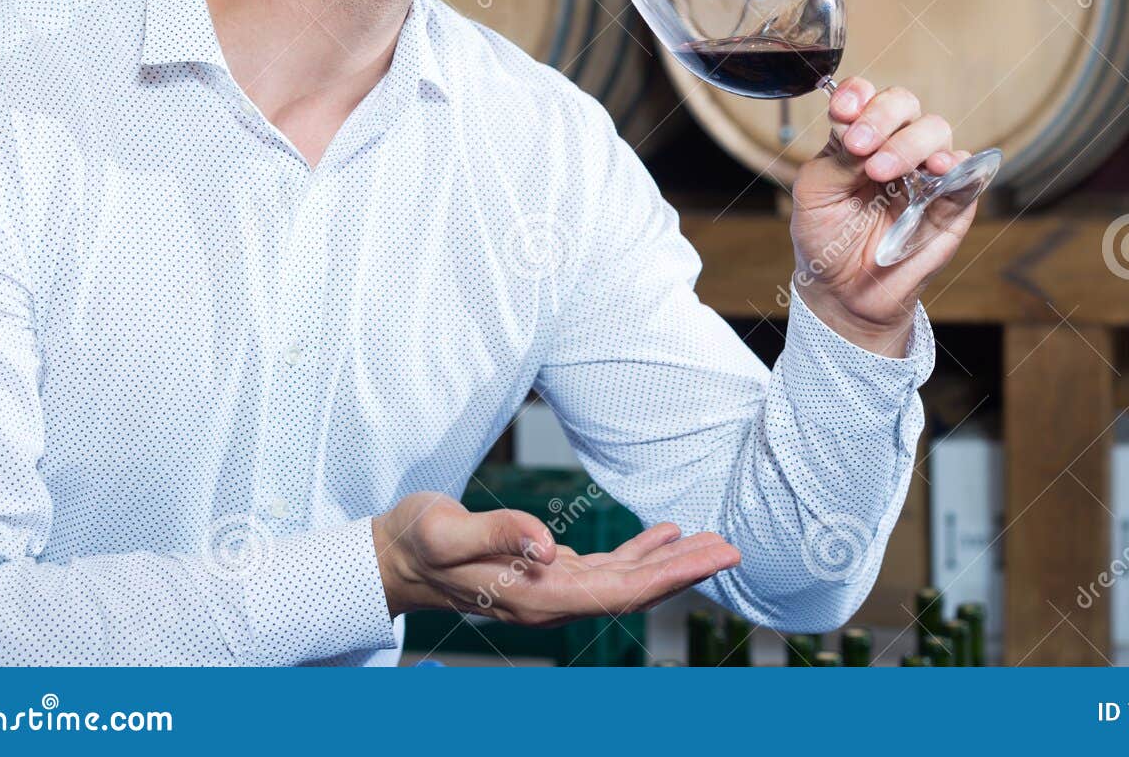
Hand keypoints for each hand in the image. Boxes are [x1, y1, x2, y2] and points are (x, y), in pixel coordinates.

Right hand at [371, 492, 740, 623]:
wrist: (395, 554)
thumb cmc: (418, 540)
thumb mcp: (447, 530)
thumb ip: (498, 535)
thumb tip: (548, 545)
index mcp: (535, 596)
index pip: (617, 590)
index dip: (668, 575)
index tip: (710, 558)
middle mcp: (551, 598)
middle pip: (632, 590)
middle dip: (685, 570)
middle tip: (733, 548)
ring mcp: (552, 587)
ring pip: (625, 579)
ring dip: (670, 561)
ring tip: (713, 542)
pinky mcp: (548, 571)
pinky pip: (607, 567)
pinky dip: (641, 552)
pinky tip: (665, 535)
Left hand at [788, 77, 976, 353]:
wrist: (846, 292)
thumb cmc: (826, 238)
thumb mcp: (815, 193)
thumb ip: (836, 157)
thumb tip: (857, 129)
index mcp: (857, 137)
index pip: (864, 97)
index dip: (858, 95)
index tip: (842, 111)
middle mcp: (893, 145)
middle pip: (903, 104)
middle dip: (882, 116)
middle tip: (860, 146)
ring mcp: (926, 170)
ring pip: (934, 130)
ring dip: (909, 143)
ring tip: (884, 171)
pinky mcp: (953, 199)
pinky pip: (967, 168)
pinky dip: (955, 164)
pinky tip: (936, 171)